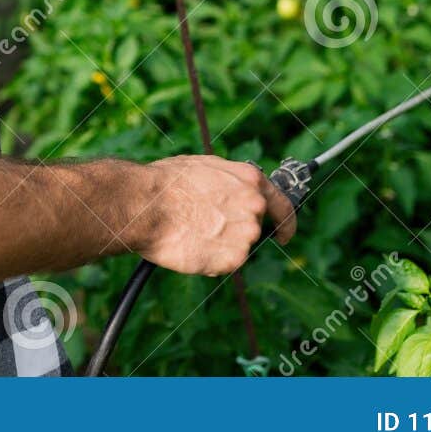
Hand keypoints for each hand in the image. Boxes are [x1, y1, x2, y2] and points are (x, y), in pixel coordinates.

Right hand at [130, 155, 296, 275]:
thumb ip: (229, 182)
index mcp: (250, 180)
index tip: (282, 234)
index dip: (284, 223)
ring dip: (221, 246)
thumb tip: (232, 191)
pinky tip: (191, 245)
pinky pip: (225, 264)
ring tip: (192, 233)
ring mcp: (246, 234)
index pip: (283, 206)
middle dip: (235, 232)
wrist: (145, 204)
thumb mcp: (204, 167)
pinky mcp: (233, 259)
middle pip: (253, 229)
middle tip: (207, 229)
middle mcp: (254, 206)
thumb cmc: (165, 183)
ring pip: (238, 248)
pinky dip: (210, 260)